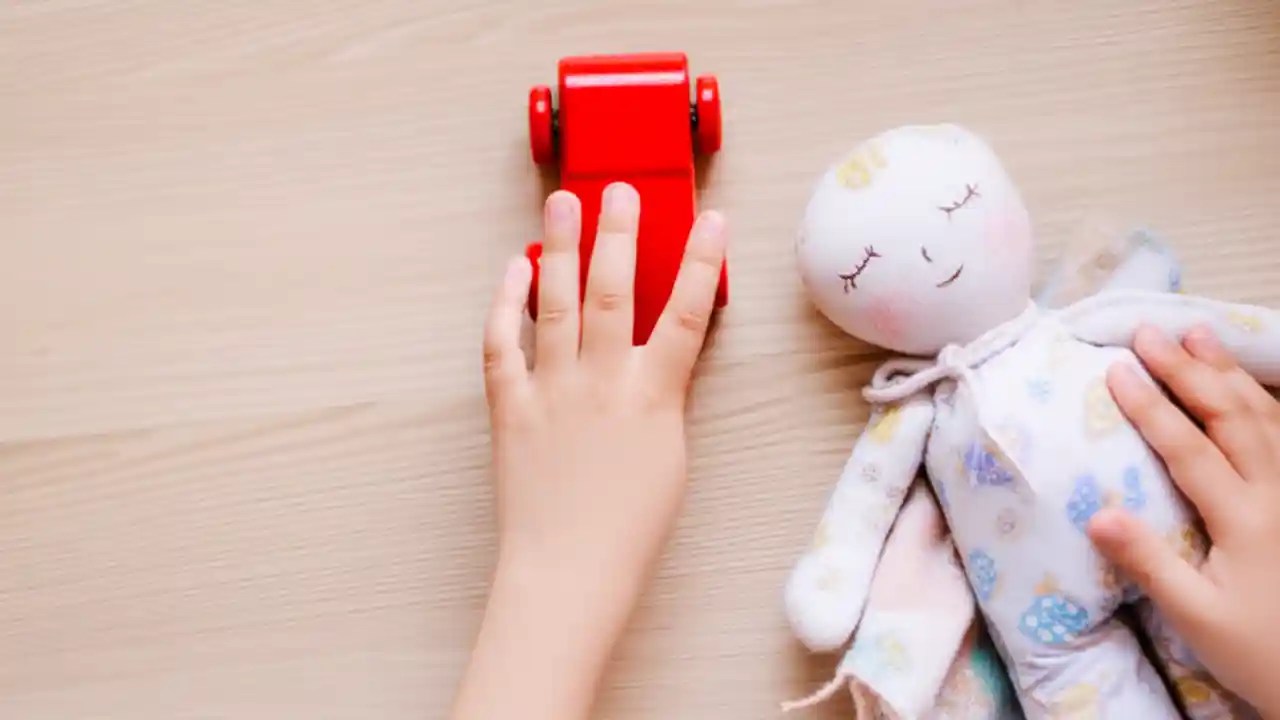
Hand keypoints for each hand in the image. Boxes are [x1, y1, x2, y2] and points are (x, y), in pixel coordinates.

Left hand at [451, 182, 726, 719]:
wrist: (568, 571)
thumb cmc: (629, 527)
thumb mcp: (670, 456)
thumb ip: (664, 395)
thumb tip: (658, 352)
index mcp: (653, 396)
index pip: (686, 314)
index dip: (701, 262)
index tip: (713, 219)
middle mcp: (601, 382)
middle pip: (612, 290)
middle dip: (619, 232)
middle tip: (619, 188)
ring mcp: (551, 391)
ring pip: (553, 302)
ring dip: (557, 246)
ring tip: (562, 202)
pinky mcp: (510, 407)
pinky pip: (502, 344)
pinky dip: (504, 304)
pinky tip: (511, 271)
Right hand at [1088, 325, 1279, 717]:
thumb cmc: (1258, 650)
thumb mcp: (1197, 617)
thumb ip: (1150, 564)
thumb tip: (1098, 516)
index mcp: (1244, 519)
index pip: (1190, 448)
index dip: (1151, 406)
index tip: (1116, 368)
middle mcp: (1276, 493)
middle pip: (1230, 416)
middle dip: (1187, 370)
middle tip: (1148, 333)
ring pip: (1264, 416)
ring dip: (1227, 373)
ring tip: (1197, 335)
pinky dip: (1262, 400)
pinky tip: (1246, 385)